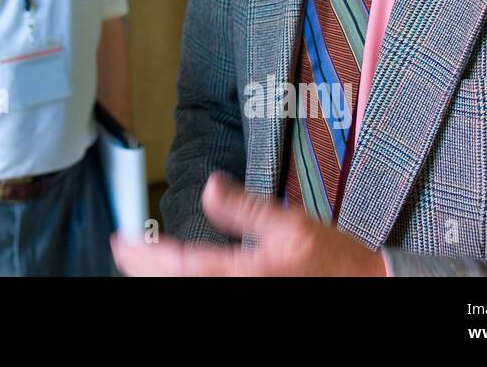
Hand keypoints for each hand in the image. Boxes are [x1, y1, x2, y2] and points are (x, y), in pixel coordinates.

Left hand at [110, 172, 386, 275]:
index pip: (181, 263)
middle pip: (178, 282)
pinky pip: (204, 293)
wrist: (364, 285)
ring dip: (160, 277)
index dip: (146, 253)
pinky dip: (183, 283)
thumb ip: (244, 208)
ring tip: (141, 262)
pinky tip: (178, 274)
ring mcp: (243, 298)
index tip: (122, 241)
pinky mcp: (250, 299)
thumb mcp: (289, 223)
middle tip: (122, 251)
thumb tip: (209, 188)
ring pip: (187, 291)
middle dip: (144, 268)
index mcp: (244, 271)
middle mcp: (238, 289)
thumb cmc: (331, 260)